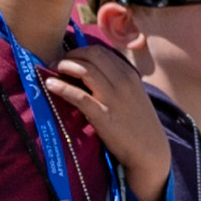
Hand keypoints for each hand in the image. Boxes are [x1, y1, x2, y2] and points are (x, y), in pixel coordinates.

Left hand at [46, 52, 172, 200]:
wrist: (150, 150)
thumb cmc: (139, 123)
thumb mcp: (134, 95)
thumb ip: (118, 82)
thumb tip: (92, 73)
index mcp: (130, 75)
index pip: (101, 52)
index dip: (81, 51)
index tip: (69, 57)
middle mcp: (122, 82)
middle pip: (92, 56)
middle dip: (71, 55)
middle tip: (58, 63)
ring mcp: (113, 98)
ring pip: (86, 71)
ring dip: (66, 66)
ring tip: (53, 69)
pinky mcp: (103, 116)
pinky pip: (80, 96)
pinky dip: (63, 87)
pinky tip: (51, 85)